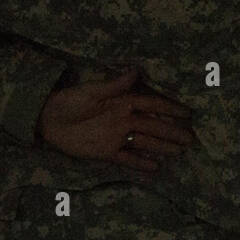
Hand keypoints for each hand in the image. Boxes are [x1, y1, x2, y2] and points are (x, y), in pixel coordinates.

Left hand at [36, 68, 194, 173]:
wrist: (47, 120)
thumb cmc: (68, 101)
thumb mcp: (90, 91)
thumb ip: (114, 85)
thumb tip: (136, 71)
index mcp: (123, 102)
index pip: (152, 105)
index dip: (170, 108)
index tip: (188, 113)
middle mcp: (125, 119)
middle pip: (154, 126)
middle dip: (173, 131)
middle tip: (192, 138)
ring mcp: (117, 136)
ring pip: (145, 142)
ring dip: (163, 146)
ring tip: (181, 151)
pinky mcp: (106, 151)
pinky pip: (127, 158)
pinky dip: (141, 163)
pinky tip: (156, 167)